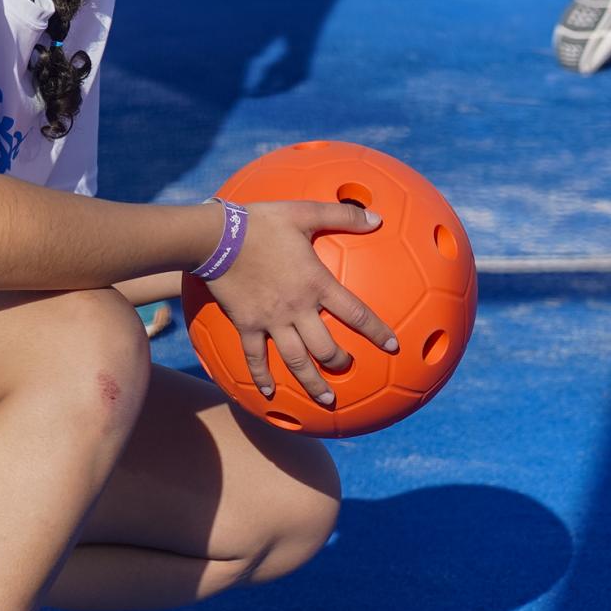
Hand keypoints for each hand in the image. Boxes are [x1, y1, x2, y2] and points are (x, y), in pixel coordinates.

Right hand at [203, 201, 398, 406]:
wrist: (218, 238)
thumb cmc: (262, 223)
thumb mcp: (305, 212)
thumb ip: (343, 215)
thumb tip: (377, 217)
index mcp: (316, 284)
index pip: (355, 314)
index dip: (377, 332)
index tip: (393, 346)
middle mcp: (297, 309)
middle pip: (326, 348)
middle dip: (340, 363)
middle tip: (347, 368)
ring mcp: (271, 321)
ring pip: (296, 361)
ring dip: (312, 383)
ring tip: (325, 399)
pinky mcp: (246, 325)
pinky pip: (255, 357)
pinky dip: (262, 377)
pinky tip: (268, 393)